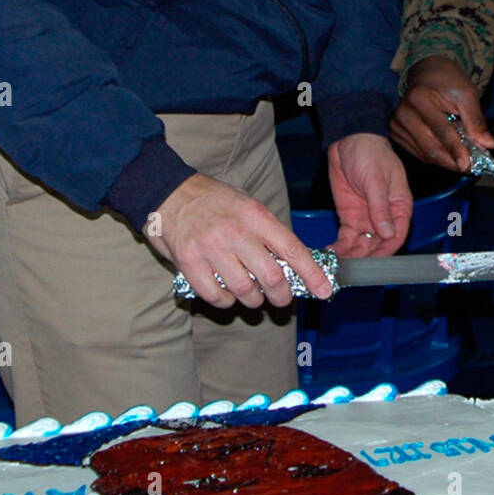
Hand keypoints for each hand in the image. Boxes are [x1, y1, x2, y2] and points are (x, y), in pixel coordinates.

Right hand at [152, 173, 334, 307]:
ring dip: (253, 300)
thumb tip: (294, 263)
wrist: (170, 193)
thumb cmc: (214, 201)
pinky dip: (226, 301)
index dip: (312, 274)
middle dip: (282, 295)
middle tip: (281, 298)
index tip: (324, 291)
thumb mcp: (248, 205)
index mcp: (256, 215)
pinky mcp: (189, 263)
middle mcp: (236, 232)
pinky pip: (216, 296)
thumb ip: (268, 232)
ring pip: (246, 290)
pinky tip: (226, 294)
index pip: (292, 249)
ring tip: (251, 295)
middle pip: (272, 277)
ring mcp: (212, 248)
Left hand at [328, 133, 412, 257]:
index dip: (386, 251)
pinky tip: (331, 255)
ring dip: (351, 256)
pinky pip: (347, 238)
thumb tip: (388, 233)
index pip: (397, 236)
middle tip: (350, 268)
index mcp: (400, 207)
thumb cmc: (371, 154)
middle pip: (378, 245)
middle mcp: (385, 217)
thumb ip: (380, 207)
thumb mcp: (376, 180)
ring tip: (337, 265)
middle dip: (365, 258)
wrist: (349, 140)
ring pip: (362, 245)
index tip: (373, 263)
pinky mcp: (350, 218)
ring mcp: (366, 219)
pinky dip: (340, 248)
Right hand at [390, 55, 493, 173]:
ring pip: (424, 154)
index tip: (468, 166)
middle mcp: (403, 113)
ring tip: (461, 159)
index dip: (456, 150)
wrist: (426, 72)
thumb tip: (489, 144)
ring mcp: (396, 124)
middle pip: (430, 147)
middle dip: (451, 161)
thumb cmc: (448, 80)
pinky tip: (447, 154)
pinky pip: (418, 153)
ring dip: (445, 161)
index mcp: (419, 98)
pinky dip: (435, 157)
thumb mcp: (467, 93)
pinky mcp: (396, 133)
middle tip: (469, 168)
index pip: (440, 131)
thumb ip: (476, 120)